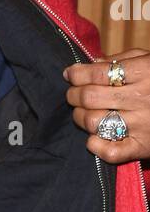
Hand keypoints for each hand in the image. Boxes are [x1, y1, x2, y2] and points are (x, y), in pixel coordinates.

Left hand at [63, 48, 149, 162]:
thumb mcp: (149, 60)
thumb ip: (121, 59)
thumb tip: (92, 63)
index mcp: (145, 72)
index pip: (98, 73)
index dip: (77, 73)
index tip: (70, 74)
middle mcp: (142, 99)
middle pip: (90, 97)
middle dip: (73, 95)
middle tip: (73, 94)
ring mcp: (142, 125)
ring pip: (93, 122)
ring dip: (80, 117)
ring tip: (82, 112)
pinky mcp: (142, 147)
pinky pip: (110, 152)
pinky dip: (95, 145)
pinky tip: (94, 137)